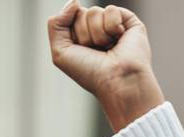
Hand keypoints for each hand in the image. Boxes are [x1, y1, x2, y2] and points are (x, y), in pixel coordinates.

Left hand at [48, 2, 164, 132]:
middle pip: (80, 13)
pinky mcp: (128, 21)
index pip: (69, 18)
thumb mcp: (60, 52)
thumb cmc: (91, 74)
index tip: (83, 53)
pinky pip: (111, 10)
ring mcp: (112, 25)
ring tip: (108, 49)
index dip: (73, 35)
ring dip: (98, 34)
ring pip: (94, 12)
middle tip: (96, 52)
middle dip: (85, 35)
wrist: (116, 81)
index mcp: (80, 37)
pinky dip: (112, 27)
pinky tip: (119, 40)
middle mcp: (96, 30)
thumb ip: (55, 24)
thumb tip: (74, 2)